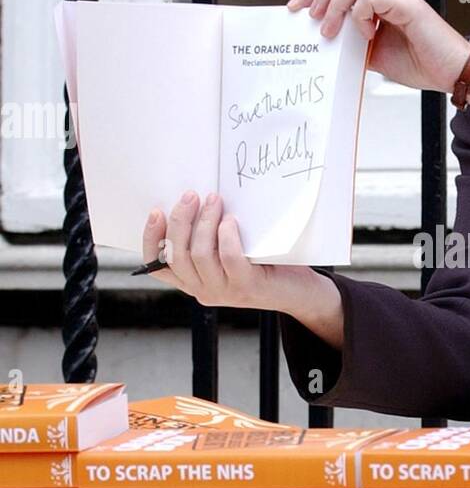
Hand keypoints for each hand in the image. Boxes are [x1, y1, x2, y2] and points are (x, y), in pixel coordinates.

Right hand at [141, 191, 313, 310]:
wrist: (299, 291)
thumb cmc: (264, 264)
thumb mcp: (227, 252)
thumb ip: (208, 239)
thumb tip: (194, 202)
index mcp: (193, 282)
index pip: (158, 265)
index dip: (151, 239)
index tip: (156, 211)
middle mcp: (203, 290)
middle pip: (176, 255)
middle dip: (180, 220)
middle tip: (192, 195)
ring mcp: (224, 292)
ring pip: (200, 255)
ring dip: (205, 222)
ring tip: (216, 201)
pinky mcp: (246, 287)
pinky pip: (228, 257)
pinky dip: (227, 235)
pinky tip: (231, 221)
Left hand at [287, 0, 469, 93]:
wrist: (452, 73)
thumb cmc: (423, 63)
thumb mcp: (374, 56)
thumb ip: (353, 44)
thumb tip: (328, 43)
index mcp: (381, 0)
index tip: (295, 8)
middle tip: (311, 16)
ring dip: (335, 3)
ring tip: (331, 30)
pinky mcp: (408, 5)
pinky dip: (361, 15)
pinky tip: (367, 35)